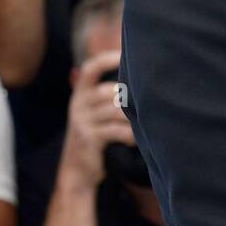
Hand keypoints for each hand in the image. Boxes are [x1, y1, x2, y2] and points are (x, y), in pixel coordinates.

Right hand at [58, 50, 136, 189]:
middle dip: (131, 97)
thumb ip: (109, 96)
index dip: (108, 59)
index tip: (126, 55)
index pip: (91, 68)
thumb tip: (140, 74)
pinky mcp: (88, 138)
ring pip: (116, 111)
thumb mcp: (95, 113)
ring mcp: (82, 121)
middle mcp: (78, 104)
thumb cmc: (95, 136)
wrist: (77, 170)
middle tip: (148, 104)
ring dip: (134, 118)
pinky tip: (134, 141)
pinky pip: (116, 130)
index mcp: (80, 94)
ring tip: (143, 125)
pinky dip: (130, 135)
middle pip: (111, 91)